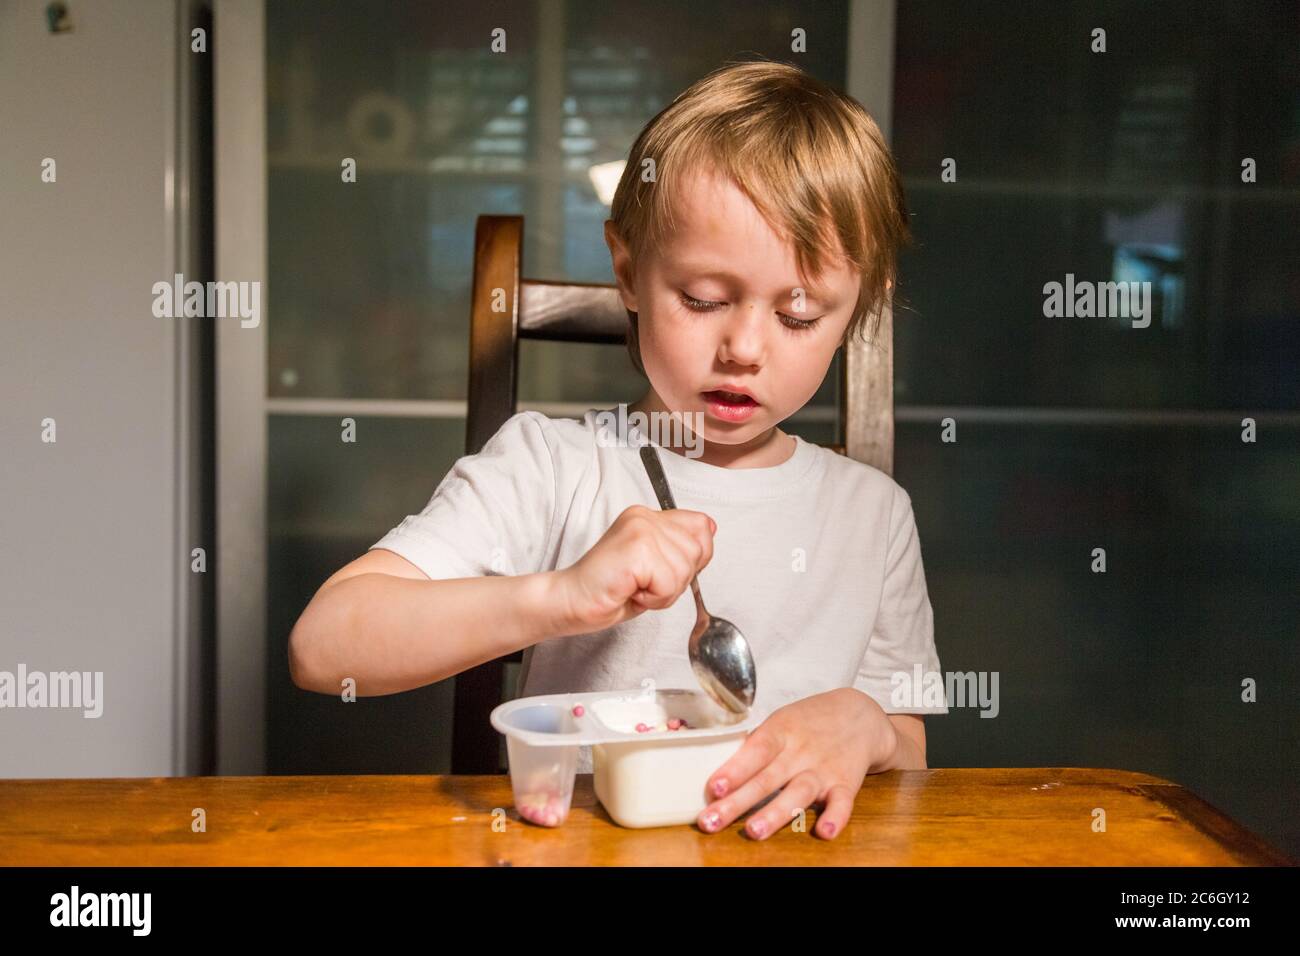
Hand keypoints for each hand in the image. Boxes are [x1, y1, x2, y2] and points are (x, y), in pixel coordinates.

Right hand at [555, 504, 715, 633]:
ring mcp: (640, 529)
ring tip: (636, 587)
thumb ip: (679, 548)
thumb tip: (710, 530)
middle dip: (678, 579)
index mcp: (648, 516)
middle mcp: (645, 517)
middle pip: (697, 550)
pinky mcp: (637, 548)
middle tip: (644, 583)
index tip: (662, 571)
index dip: (693, 558)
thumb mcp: (654, 567)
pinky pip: (669, 582)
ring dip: (664, 591)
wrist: (571, 601)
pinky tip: (631, 591)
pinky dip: (655, 597)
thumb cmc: (608, 589)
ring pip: (685, 569)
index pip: (701, 526)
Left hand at [696, 687, 897, 839]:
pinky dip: (836, 817)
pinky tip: (825, 831)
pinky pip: (843, 802)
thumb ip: (757, 747)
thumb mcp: (781, 722)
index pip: (754, 751)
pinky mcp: (846, 784)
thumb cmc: (810, 722)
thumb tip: (723, 771)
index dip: (734, 770)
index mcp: (780, 732)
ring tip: (754, 831)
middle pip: (766, 779)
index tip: (714, 788)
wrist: (861, 716)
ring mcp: (823, 769)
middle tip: (711, 821)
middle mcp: (799, 752)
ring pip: (798, 793)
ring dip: (776, 813)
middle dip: (737, 802)